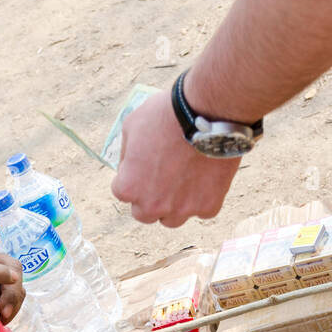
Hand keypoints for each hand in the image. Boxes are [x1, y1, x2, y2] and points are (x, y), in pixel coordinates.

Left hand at [110, 91, 240, 226]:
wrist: (209, 113)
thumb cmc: (167, 115)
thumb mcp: (132, 126)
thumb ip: (127, 154)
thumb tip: (129, 166)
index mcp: (129, 188)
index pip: (122, 192)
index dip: (134, 176)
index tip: (145, 164)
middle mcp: (152, 205)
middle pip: (146, 214)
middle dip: (151, 199)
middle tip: (163, 178)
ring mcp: (181, 209)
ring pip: (173, 219)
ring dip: (175, 204)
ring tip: (185, 179)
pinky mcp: (208, 206)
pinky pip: (202, 211)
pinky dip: (203, 198)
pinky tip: (206, 177)